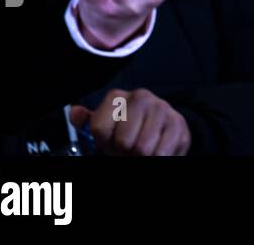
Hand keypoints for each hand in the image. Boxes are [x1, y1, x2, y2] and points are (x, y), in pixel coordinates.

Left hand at [69, 89, 190, 155]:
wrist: (163, 129)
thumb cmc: (129, 130)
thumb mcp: (106, 126)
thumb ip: (87, 121)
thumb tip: (74, 112)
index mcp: (117, 97)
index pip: (99, 129)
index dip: (105, 143)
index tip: (112, 141)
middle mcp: (141, 97)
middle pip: (123, 141)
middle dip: (125, 151)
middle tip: (129, 147)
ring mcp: (162, 108)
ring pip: (143, 149)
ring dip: (141, 156)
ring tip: (142, 148)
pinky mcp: (178, 123)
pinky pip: (161, 153)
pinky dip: (157, 157)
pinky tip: (157, 148)